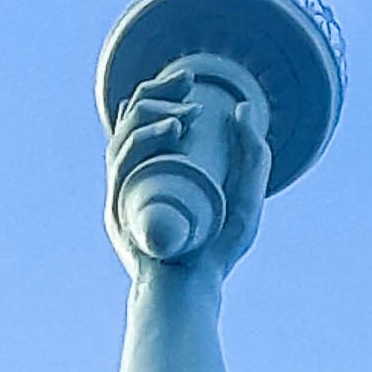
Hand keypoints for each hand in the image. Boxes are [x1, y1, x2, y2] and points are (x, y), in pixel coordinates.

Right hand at [105, 55, 269, 278]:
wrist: (194, 292)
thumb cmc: (216, 252)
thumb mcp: (245, 200)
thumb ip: (253, 158)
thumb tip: (243, 109)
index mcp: (151, 172)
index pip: (143, 120)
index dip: (160, 91)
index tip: (190, 79)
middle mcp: (130, 180)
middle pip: (130, 120)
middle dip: (156, 92)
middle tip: (187, 85)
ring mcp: (120, 194)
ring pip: (124, 137)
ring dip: (152, 113)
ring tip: (187, 115)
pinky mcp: (118, 210)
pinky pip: (123, 164)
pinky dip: (146, 140)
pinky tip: (171, 129)